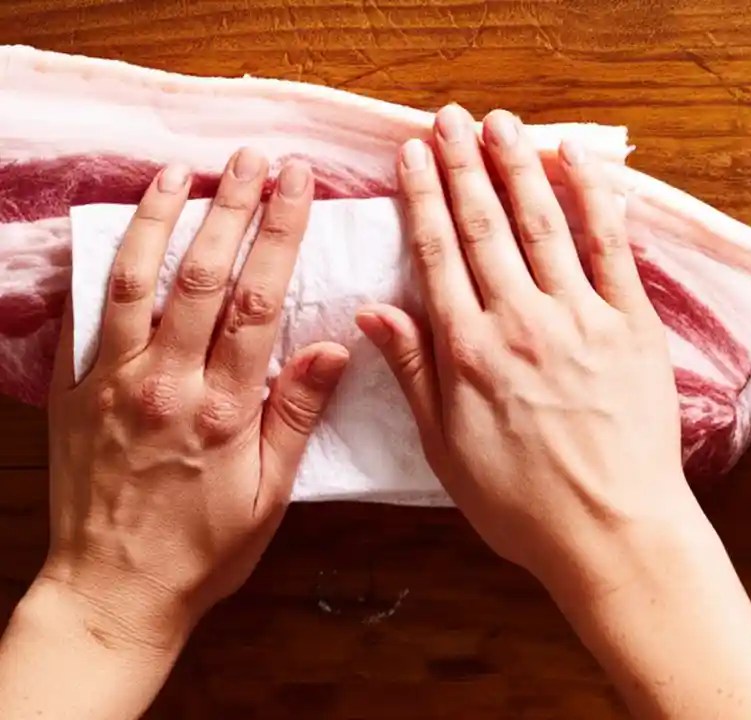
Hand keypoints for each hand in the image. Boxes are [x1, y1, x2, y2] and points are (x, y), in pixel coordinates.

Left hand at [0, 149, 347, 719]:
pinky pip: (84, 316)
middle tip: (254, 159)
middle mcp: (164, 383)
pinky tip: (118, 232)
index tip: (297, 185)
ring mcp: (111, 382)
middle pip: (200, 274)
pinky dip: (102, 266)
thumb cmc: (203, 549)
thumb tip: (331, 344)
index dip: (279, 234)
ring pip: (134, 280)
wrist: (113, 591)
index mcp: (223, 408)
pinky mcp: (73, 391)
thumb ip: (298, 413)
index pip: (256, 300)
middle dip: (232, 207)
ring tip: (182, 172)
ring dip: (160, 218)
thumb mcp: (271, 493)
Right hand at [356, 105, 693, 588]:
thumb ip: (412, 372)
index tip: (411, 154)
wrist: (612, 529)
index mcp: (469, 351)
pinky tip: (577, 161)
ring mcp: (581, 318)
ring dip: (519, 165)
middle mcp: (521, 321)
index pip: (438, 254)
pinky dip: (594, 199)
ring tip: (501, 122)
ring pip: (543, 223)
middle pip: (485, 225)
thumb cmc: (524, 503)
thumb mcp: (445, 448)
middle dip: (464, 164)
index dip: (423, 197)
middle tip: (449, 117)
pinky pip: (611, 247)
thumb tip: (373, 309)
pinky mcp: (632, 325)